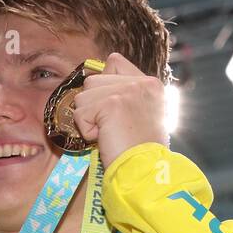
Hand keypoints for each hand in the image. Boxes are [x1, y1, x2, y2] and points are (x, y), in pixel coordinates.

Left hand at [71, 52, 167, 170]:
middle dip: (93, 107)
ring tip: (110, 134)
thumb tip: (94, 86)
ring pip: (83, 96)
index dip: (103, 85)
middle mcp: (141, 83)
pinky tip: (106, 139)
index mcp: (151, 84)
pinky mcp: (111, 104)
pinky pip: (81, 114)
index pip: (114, 62)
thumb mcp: (143, 116)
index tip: (111, 110)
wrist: (146, 170)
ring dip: (89, 119)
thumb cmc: (142, 153)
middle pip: (93, 80)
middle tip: (113, 128)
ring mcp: (127, 91)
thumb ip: (125, 96)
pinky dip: (87, 131)